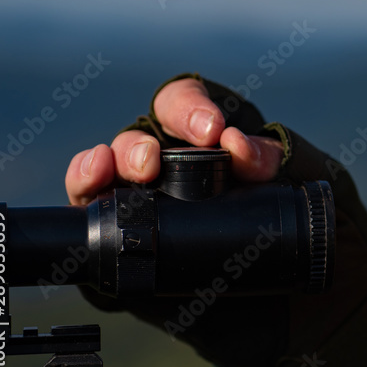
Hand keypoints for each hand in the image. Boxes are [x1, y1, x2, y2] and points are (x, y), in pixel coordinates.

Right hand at [66, 77, 282, 203]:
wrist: (268, 266)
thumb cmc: (269, 199)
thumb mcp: (282, 174)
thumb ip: (269, 156)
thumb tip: (243, 150)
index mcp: (199, 129)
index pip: (184, 100)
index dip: (191, 108)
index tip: (212, 129)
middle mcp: (162, 152)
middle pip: (140, 136)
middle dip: (143, 145)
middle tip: (154, 163)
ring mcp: (136, 184)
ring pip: (113, 163)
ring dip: (118, 163)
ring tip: (134, 174)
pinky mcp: (119, 217)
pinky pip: (91, 196)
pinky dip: (85, 182)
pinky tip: (93, 181)